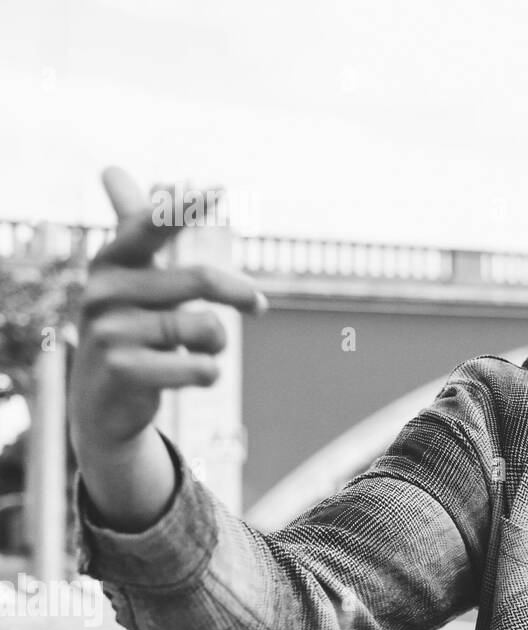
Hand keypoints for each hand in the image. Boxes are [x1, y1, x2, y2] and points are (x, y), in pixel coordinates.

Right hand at [68, 167, 266, 457]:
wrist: (104, 399)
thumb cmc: (132, 325)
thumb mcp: (133, 277)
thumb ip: (131, 225)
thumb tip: (110, 169)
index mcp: (113, 259)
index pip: (151, 226)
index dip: (182, 210)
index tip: (217, 190)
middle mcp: (105, 290)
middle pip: (203, 280)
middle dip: (241, 294)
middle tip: (259, 304)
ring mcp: (109, 330)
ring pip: (207, 328)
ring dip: (217, 343)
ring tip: (195, 351)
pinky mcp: (123, 369)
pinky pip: (202, 368)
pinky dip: (208, 373)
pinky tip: (190, 376)